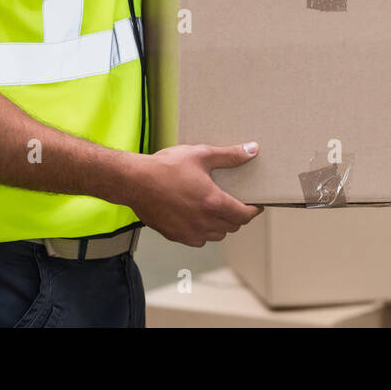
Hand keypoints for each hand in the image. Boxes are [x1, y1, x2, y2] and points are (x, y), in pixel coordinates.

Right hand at [128, 142, 262, 246]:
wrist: (134, 181)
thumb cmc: (166, 166)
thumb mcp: (201, 155)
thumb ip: (229, 155)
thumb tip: (252, 149)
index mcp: (213, 203)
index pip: (244, 216)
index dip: (253, 211)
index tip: (256, 205)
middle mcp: (203, 222)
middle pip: (232, 227)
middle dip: (237, 216)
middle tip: (236, 203)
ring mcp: (188, 231)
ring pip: (216, 236)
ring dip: (221, 226)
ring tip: (217, 210)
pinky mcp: (175, 235)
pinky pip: (197, 240)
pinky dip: (203, 232)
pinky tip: (198, 218)